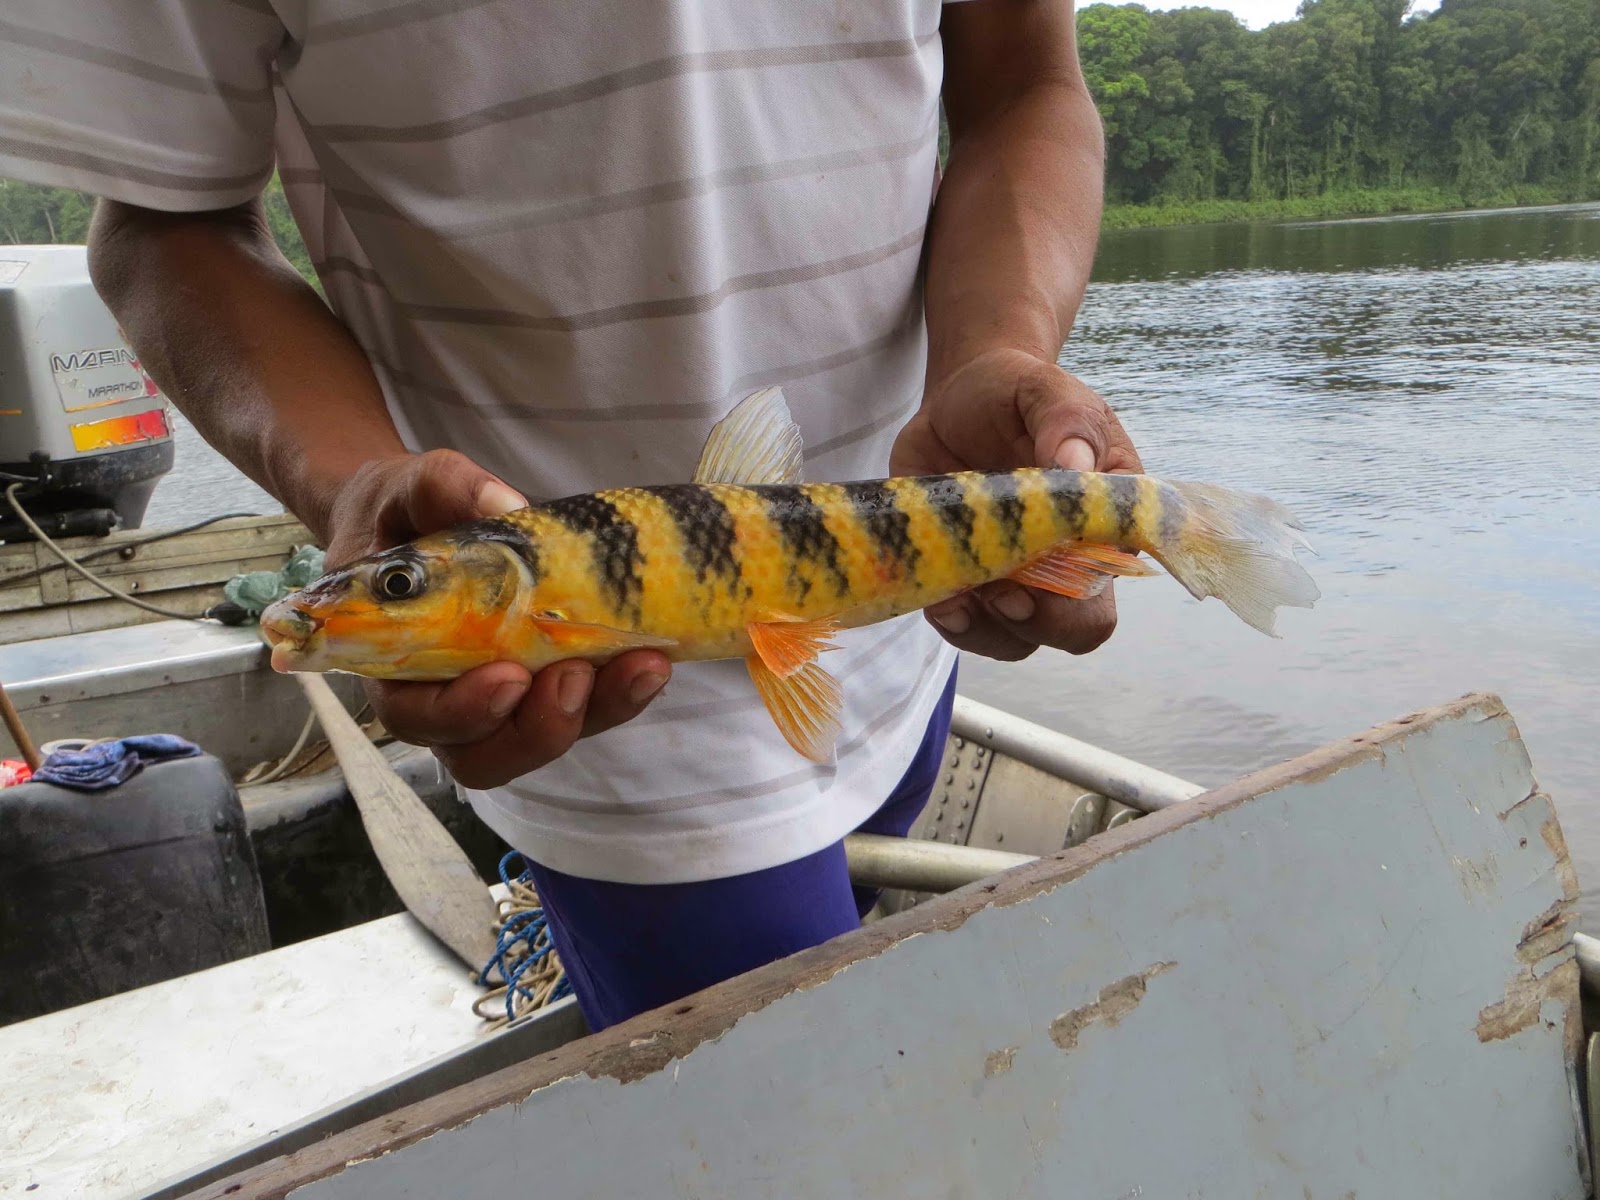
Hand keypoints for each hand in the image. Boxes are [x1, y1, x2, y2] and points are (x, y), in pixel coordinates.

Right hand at [322, 450, 670, 788]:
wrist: (421, 520)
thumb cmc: (404, 512)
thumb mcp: (413, 488)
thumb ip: (447, 490)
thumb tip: (504, 503)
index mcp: (394, 663)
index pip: (418, 715)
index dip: (462, 711)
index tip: (508, 677)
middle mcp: (447, 696)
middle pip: (487, 752)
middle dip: (539, 726)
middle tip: (576, 675)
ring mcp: (504, 699)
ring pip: (544, 738)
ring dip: (598, 710)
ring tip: (642, 664)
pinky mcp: (549, 684)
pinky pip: (585, 710)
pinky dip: (621, 691)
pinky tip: (653, 658)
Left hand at [890, 347, 1142, 661]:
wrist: (960, 398)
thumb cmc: (1018, 393)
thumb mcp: (1046, 391)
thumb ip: (1066, 421)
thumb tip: (1074, 462)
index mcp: (1106, 519)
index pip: (1114, 578)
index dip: (1080, 593)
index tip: (1038, 572)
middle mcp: (1070, 559)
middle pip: (1077, 628)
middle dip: (1038, 622)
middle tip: (999, 594)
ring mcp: (1019, 576)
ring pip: (1018, 640)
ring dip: (986, 630)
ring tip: (956, 598)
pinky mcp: (968, 580)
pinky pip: (967, 627)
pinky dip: (952, 622)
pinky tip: (938, 597)